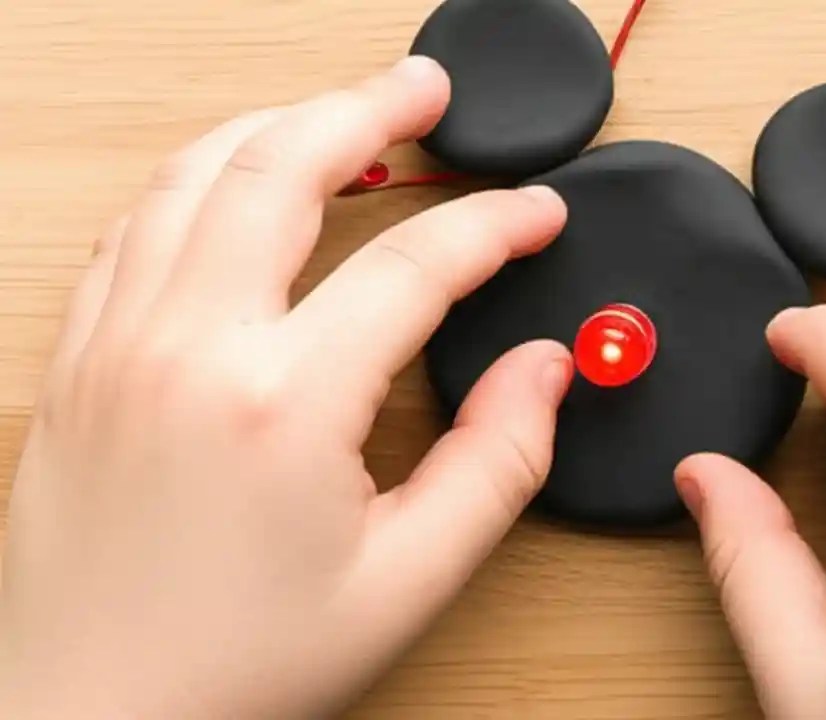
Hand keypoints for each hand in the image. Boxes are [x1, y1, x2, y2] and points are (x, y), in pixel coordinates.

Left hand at [0, 57, 571, 719]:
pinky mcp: (80, 362)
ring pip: (193, 175)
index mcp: (282, 403)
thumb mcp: (405, 581)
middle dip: (369, 106)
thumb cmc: (237, 666)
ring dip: (275, 126)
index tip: (536, 216)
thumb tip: (545, 372)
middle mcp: (189, 348)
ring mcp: (119, 344)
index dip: (494, 225)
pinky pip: (132, 227)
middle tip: (425, 88)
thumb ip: (496, 463)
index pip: (416, 265)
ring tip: (336, 116)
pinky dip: (194, 181)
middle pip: (284, 166)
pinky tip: (231, 186)